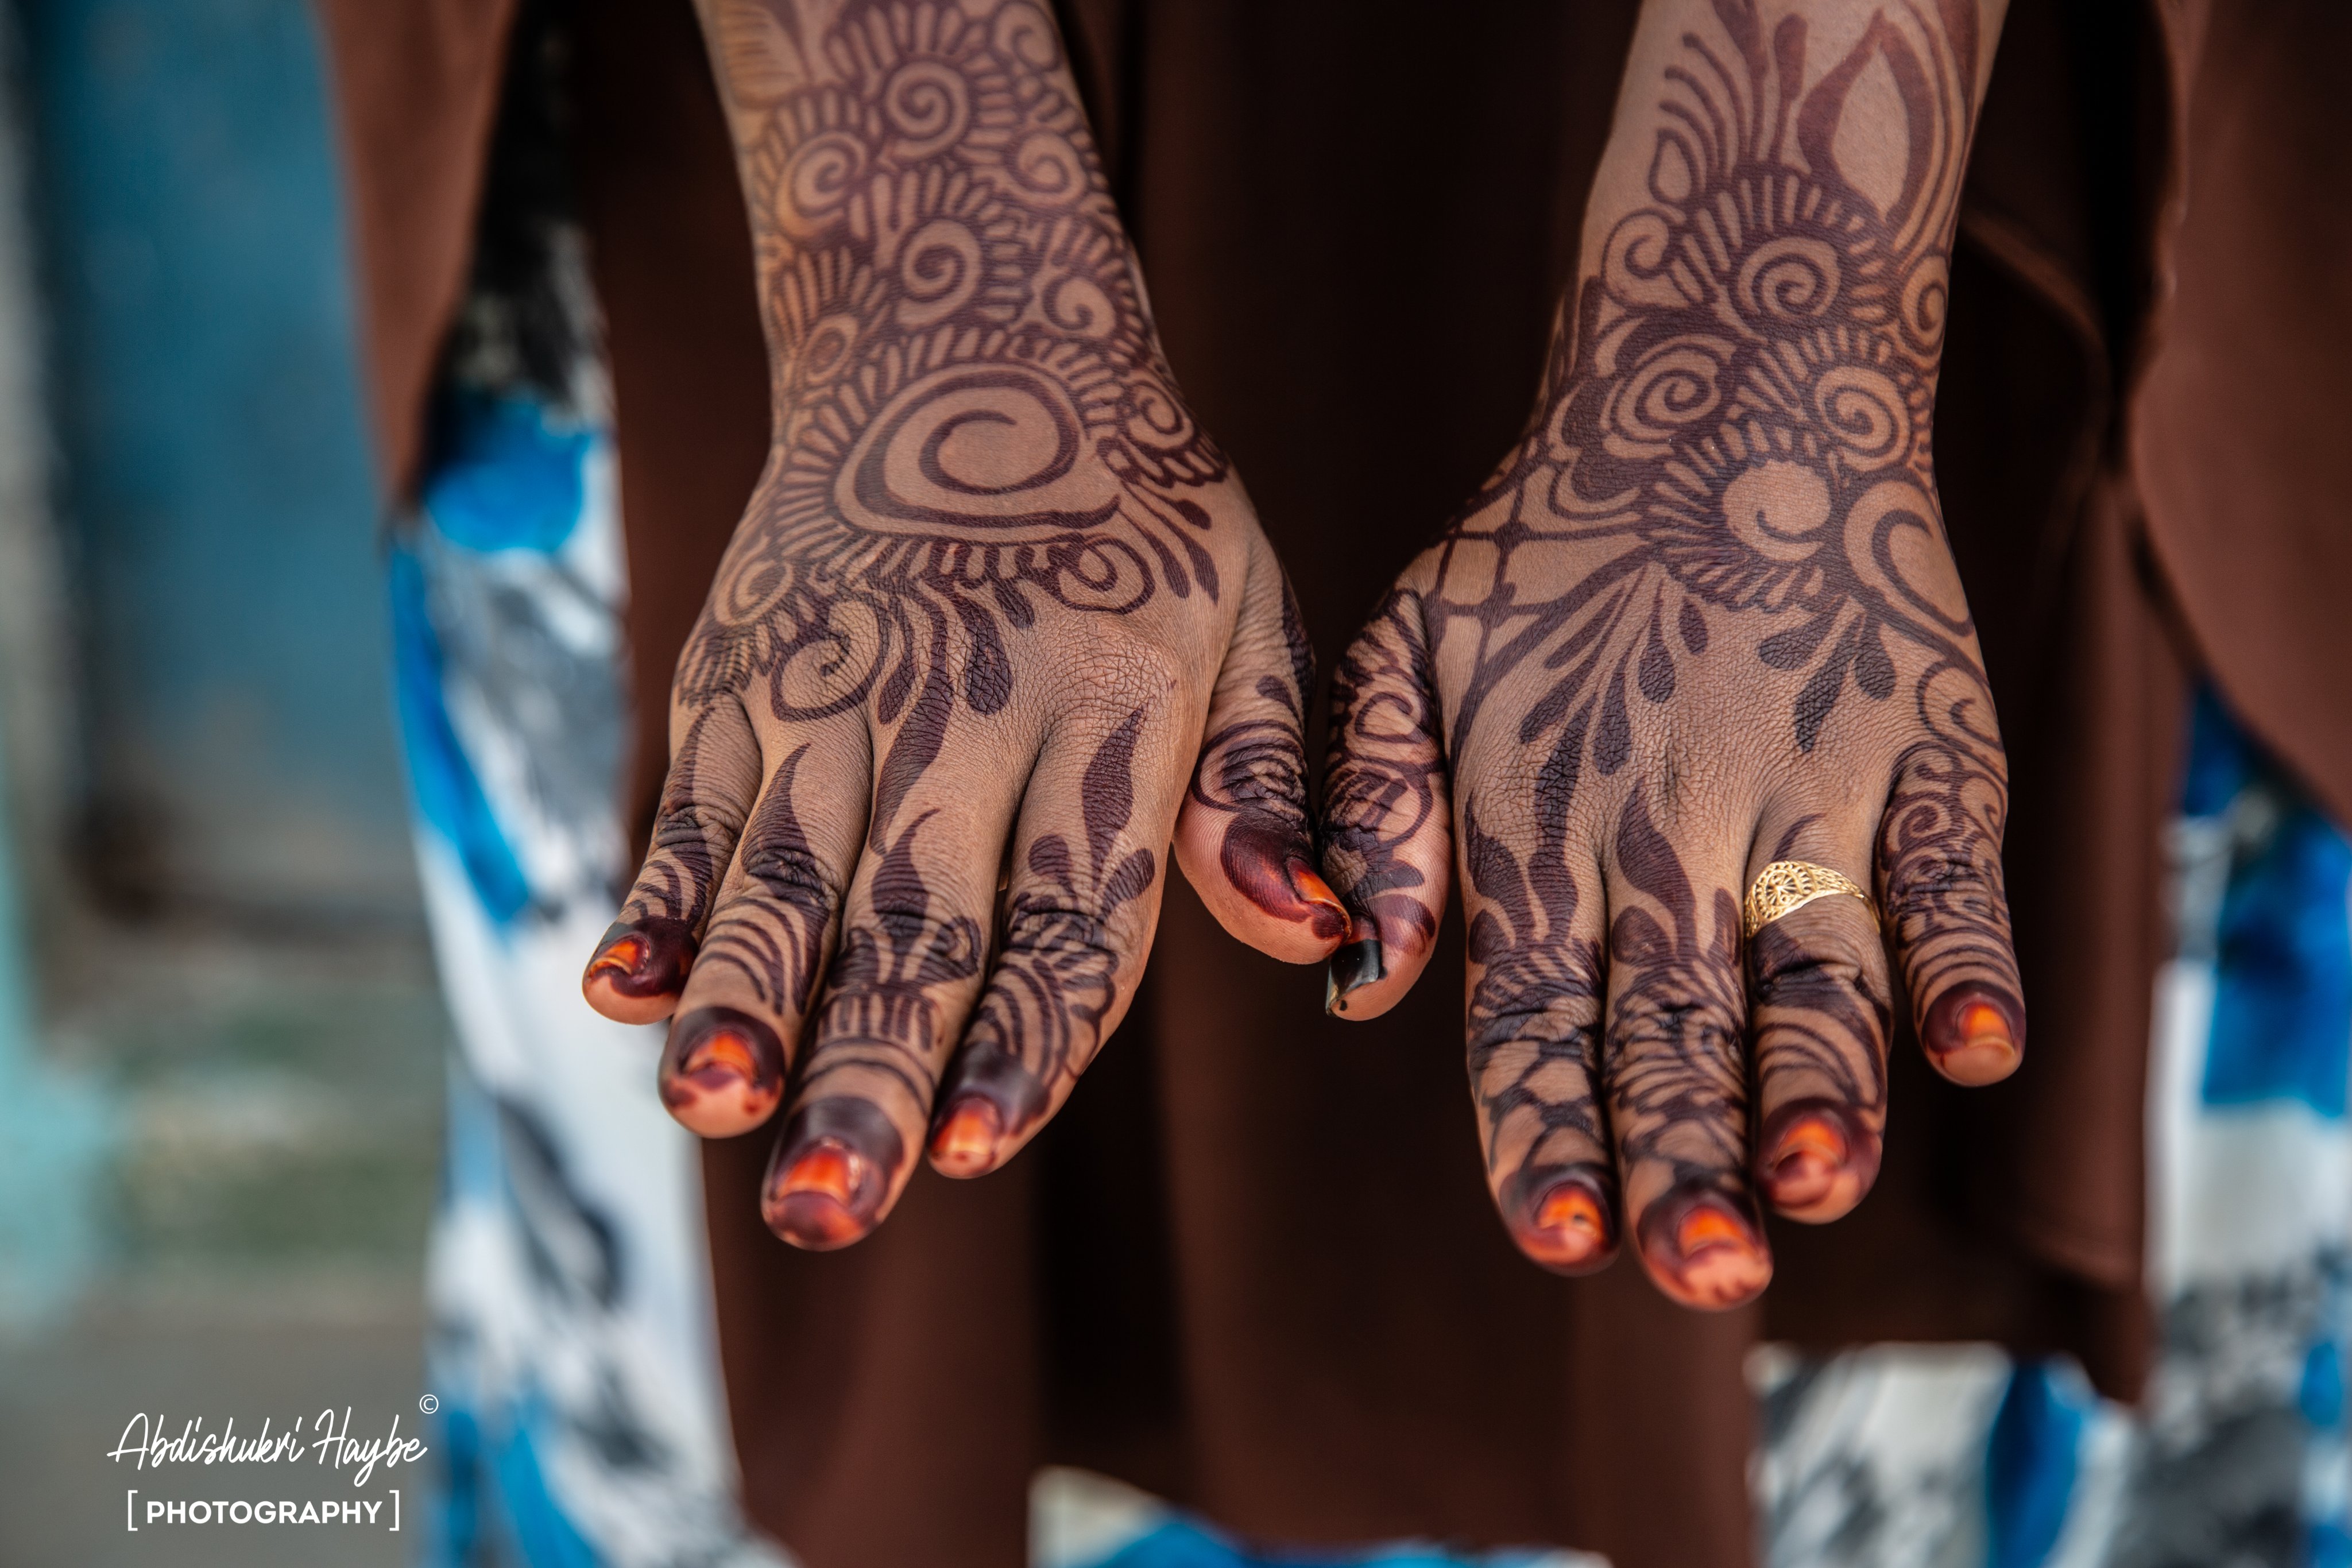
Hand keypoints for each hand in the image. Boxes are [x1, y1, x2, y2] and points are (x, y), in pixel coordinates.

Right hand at [580, 0, 1339, 1248]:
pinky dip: (660, 900)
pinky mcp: (739, 679)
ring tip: (713, 1109)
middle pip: (912, 927)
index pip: (1068, 914)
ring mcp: (831, 700)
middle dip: (869, 1074)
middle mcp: (956, 719)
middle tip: (833, 1206)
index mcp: (1100, 719)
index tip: (983, 1146)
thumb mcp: (1247, 617)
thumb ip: (1262, 781)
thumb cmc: (1137, 509)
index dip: (1026, 1037)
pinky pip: (691, 807)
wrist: (961, 332)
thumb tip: (1318, 932)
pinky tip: (621, 994)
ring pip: (786, 881)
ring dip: (749, 1005)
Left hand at [1319, 0, 2019, 1308]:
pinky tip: (1978, 1047)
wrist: (1720, 395)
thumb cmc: (1547, 548)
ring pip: (1816, 970)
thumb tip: (1353, 995)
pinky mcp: (1926, 746)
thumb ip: (1368, 819)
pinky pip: (1953, 867)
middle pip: (1679, 1029)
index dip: (1550, 1134)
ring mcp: (1809, 789)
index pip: (1538, 1020)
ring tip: (1814, 1183)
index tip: (1563, 1242)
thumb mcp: (1403, 655)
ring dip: (1820, 1083)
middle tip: (1693, 1273)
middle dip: (1683, 1160)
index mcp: (1543, 834)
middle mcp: (1674, 832)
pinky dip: (1966, 952)